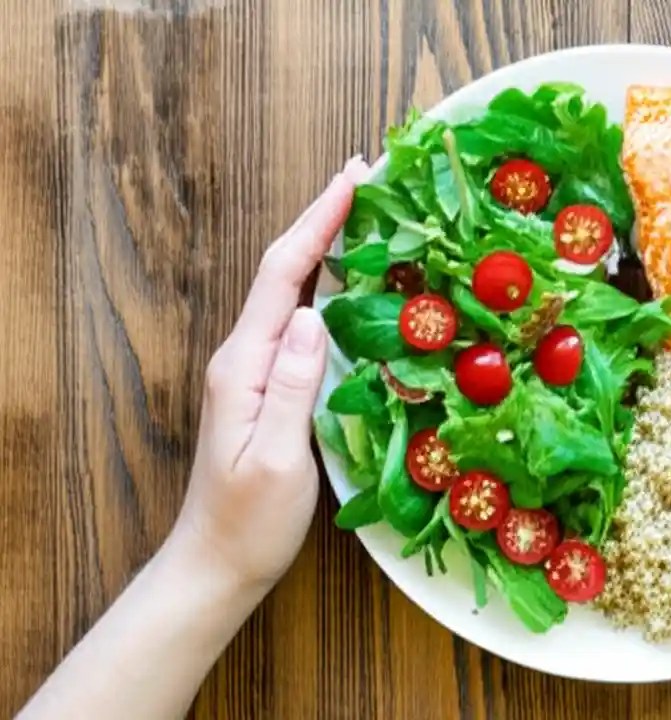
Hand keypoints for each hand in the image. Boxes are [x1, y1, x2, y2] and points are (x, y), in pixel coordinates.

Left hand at [172, 159, 367, 590]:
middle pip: (286, 270)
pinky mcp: (271, 387)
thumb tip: (313, 316)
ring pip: (294, 292)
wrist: (217, 563)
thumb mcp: (274, 457)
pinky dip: (329, 288)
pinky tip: (355, 284)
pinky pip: (302, 322)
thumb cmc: (248, 522)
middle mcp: (246, 356)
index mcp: (244, 364)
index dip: (318, 222)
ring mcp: (256, 370)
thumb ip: (292, 385)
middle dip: (324, 218)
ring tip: (369, 214)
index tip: (354, 179)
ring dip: (327, 247)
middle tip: (369, 178)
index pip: (283, 275)